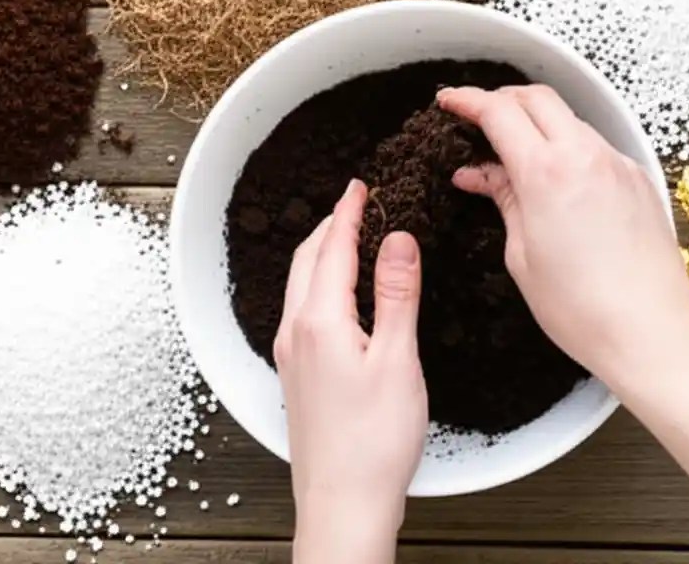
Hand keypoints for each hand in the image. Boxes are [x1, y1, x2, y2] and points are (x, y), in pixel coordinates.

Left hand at [275, 179, 426, 563]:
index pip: (332, 248)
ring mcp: (290, 355)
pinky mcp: (296, 375)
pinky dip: (320, 284)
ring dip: (323, 254)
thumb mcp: (398, 360)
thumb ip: (398, 295)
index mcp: (320, 321)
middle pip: (308, 260)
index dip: (349, 212)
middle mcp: (295, 332)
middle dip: (331, 226)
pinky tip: (340, 294)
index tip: (361, 185)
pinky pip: (301, 310)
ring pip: (301, 285)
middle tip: (357, 202)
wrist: (342, 503)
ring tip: (349, 238)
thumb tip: (397, 238)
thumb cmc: (374, 441)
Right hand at [437, 85, 688, 387]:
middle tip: (475, 119)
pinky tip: (553, 177)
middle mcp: (587, 156)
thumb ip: (503, 199)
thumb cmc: (583, 309)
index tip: (449, 102)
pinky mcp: (638, 180)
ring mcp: (618, 165)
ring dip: (536, 123)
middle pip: (536, 98)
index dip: (467, 100)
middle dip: (501, 100)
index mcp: (547, 172)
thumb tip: (477, 173)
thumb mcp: (521, 254)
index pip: (499, 112)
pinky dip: (566, 147)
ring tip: (511, 155)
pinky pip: (594, 146)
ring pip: (568, 119)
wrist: (651, 333)